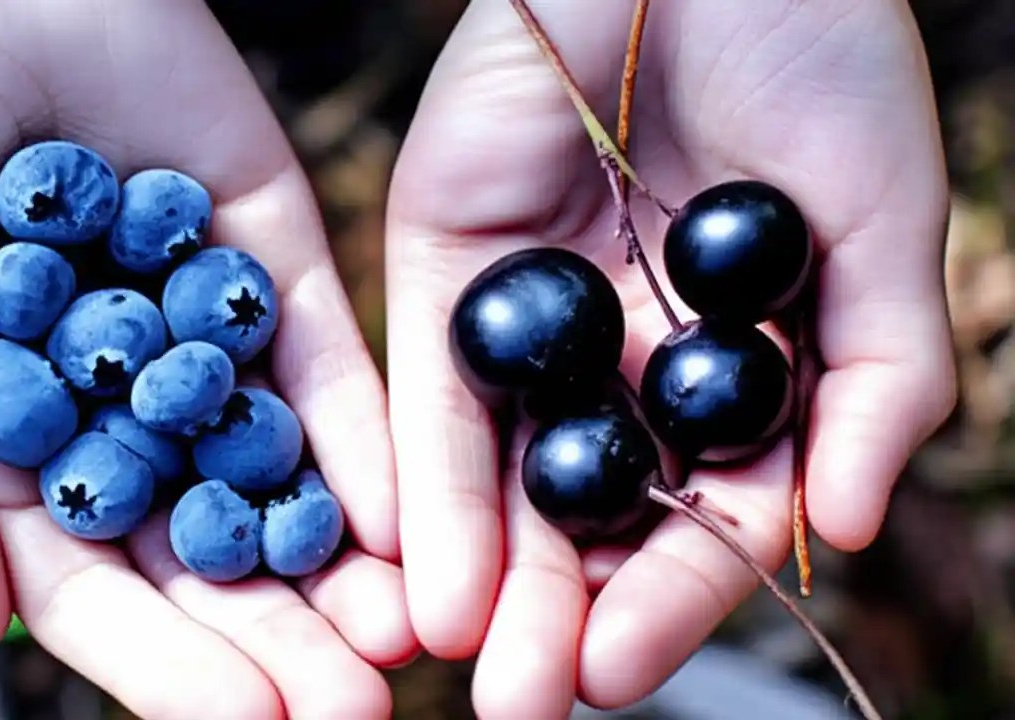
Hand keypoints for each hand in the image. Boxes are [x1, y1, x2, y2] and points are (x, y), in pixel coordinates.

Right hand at [0, 1, 412, 716]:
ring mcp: (204, 337)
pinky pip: (323, 365)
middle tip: (353, 714)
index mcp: (17, 445)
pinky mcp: (270, 262)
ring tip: (399, 646)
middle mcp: (121, 408)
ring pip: (278, 478)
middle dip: (278, 638)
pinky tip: (404, 522)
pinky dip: (361, 443)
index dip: (170, 664)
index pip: (102, 586)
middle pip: (210, 552)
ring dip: (339, 567)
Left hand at [386, 0, 955, 713]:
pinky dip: (430, 486)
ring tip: (480, 672)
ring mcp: (533, 322)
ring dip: (489, 577)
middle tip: (531, 705)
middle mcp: (625, 361)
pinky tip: (426, 578)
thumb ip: (880, 381)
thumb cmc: (819, 62)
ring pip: (503, 475)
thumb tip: (840, 533)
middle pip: (588, 514)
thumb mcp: (881, 227)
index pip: (701, 513)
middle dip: (562, 613)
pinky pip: (431, 393)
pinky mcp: (445, 269)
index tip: (624, 672)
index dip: (670, 597)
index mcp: (730, 368)